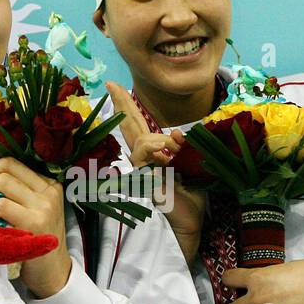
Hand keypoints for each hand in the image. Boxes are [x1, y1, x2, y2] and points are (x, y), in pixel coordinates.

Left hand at [0, 157, 70, 297]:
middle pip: (6, 168)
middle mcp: (49, 191)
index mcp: (49, 184)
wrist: (52, 271)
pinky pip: (1, 204)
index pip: (12, 163)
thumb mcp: (35, 210)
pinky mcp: (35, 222)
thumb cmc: (36, 240)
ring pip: (2, 182)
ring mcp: (44, 206)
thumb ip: (18, 192)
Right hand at [108, 82, 206, 263]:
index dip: (127, 106)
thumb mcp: (192, 163)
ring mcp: (140, 169)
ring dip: (161, 141)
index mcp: (154, 153)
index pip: (139, 125)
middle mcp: (143, 159)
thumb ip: (183, 147)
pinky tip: (167, 159)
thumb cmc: (193, 195)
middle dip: (122, 104)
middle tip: (110, 83)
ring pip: (142, 140)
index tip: (115, 86)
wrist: (192, 220)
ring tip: (175, 153)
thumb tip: (174, 134)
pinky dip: (158, 151)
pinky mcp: (142, 178)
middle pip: (130, 126)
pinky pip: (143, 154)